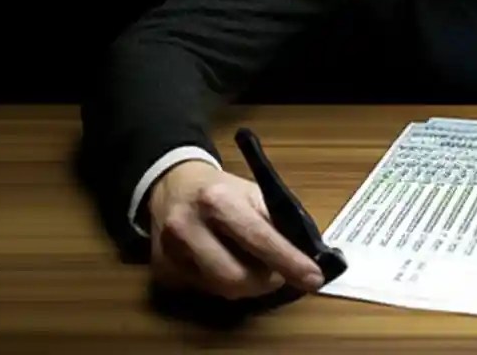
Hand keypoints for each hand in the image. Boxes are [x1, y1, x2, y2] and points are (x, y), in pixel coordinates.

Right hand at [148, 160, 325, 299]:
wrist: (173, 185)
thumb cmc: (221, 190)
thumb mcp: (253, 192)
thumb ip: (277, 221)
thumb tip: (306, 253)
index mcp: (217, 200)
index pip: (260, 239)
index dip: (290, 262)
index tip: (314, 278)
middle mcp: (188, 227)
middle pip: (236, 277)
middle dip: (266, 282)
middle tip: (280, 274)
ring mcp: (170, 252)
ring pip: (221, 290)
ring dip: (247, 285)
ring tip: (254, 266)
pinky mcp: (162, 271)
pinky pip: (205, 290)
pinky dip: (224, 284)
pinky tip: (227, 264)